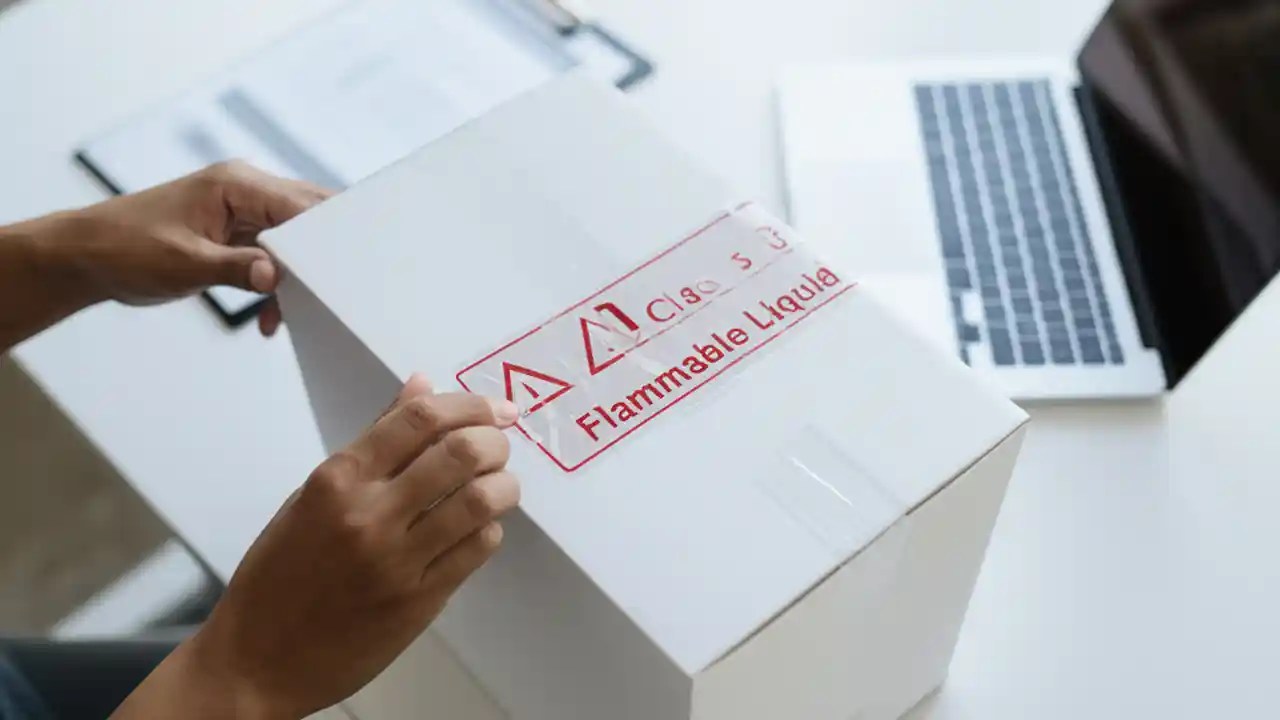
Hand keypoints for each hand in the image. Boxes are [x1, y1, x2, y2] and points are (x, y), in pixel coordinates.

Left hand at [64, 160, 331, 335]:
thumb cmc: (123, 248)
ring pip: (293, 242)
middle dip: (317, 258)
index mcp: (235, 184)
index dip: (326, 235)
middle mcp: (244, 191)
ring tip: (286, 314)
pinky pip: (273, 256)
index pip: (301, 204)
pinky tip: (269, 315)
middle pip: (306, 218)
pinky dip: (275, 285)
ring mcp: (241, 211)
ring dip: (295, 279)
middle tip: (328, 294)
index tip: (341, 269)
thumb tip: (277, 277)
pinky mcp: (235, 234)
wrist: (87, 255)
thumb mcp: (184, 264)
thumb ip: (235, 268)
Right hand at [113, 375, 522, 718]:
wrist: (257, 660)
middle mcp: (369, 514)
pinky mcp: (419, 601)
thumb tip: (421, 384)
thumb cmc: (280, 573)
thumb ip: (374, 441)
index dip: (470, 404)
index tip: (496, 408)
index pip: (419, 418)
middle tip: (500, 445)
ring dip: (504, 485)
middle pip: (461, 452)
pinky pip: (477, 550)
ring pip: (481, 501)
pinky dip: (489, 530)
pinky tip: (477, 529)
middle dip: (496, 441)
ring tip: (498, 485)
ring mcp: (397, 560)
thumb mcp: (312, 496)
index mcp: (337, 479)